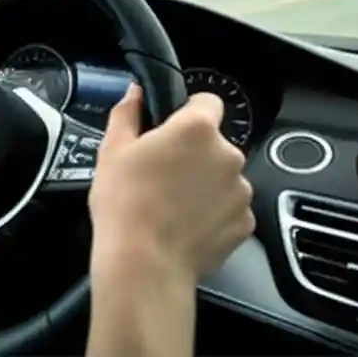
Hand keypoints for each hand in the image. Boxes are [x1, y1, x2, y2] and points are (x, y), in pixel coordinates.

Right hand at [89, 84, 254, 288]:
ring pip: (223, 177)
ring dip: (205, 184)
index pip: (208, 101)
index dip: (190, 112)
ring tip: (173, 204)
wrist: (144, 263)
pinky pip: (230, 208)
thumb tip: (135, 94)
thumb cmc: (125, 205)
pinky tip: (186, 224)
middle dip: (194, 154)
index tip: (173, 129)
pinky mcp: (245, 222)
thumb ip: (127, 114)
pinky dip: (213, 213)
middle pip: (214, 144)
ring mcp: (240, 190)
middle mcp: (227, 155)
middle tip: (163, 174)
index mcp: (196, 129)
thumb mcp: (112, 150)